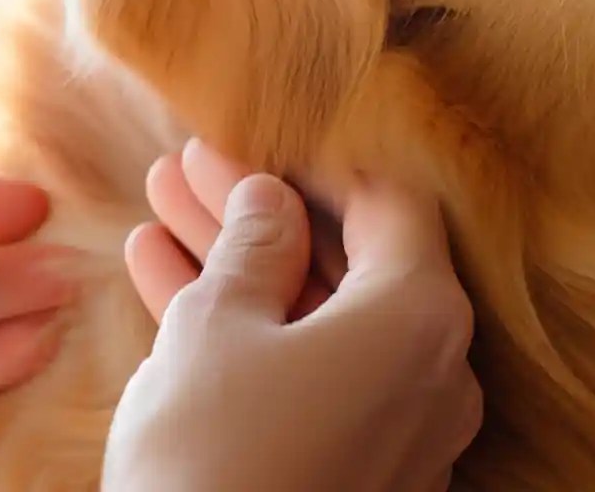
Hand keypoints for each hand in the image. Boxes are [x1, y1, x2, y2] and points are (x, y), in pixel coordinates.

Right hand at [105, 141, 481, 491]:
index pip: (389, 202)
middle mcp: (432, 373)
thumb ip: (251, 242)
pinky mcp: (361, 473)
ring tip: (162, 208)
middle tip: (189, 168)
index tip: (255, 137)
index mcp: (420, 317)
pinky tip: (167, 278)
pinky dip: (253, 333)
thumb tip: (269, 199)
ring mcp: (401, 432)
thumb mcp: (218, 326)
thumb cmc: (212, 462)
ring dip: (242, 266)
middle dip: (260, 212)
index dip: (316, 162)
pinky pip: (311, 378)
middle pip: (347, 261)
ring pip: (317, 320)